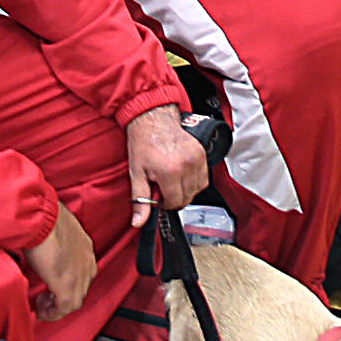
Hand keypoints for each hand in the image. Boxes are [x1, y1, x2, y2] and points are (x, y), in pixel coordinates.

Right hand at [23, 206, 94, 321]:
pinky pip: (63, 309)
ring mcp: (80, 277)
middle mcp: (87, 262)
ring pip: (73, 301)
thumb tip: (42, 242)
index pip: (81, 271)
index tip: (53, 284)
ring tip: (42, 306)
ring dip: (56, 307)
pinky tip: (42, 312)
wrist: (41, 218)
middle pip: (79, 288)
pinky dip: (52, 313)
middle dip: (62, 295)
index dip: (66, 281)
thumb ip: (53, 239)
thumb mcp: (54, 227)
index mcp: (84, 246)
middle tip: (46, 298)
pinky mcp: (68, 288)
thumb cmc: (43, 216)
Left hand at [119, 104, 206, 224]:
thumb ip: (140, 199)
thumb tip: (139, 221)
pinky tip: (181, 174)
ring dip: (185, 190)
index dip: (164, 203)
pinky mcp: (202, 154)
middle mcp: (186, 166)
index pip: (175, 202)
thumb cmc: (144, 142)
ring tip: (171, 179)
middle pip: (187, 198)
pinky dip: (194, 181)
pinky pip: (203, 178)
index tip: (158, 196)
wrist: (153, 118)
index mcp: (169, 172)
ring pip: (197, 190)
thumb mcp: (136, 173)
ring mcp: (197, 159)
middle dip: (174, 197)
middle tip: (162, 186)